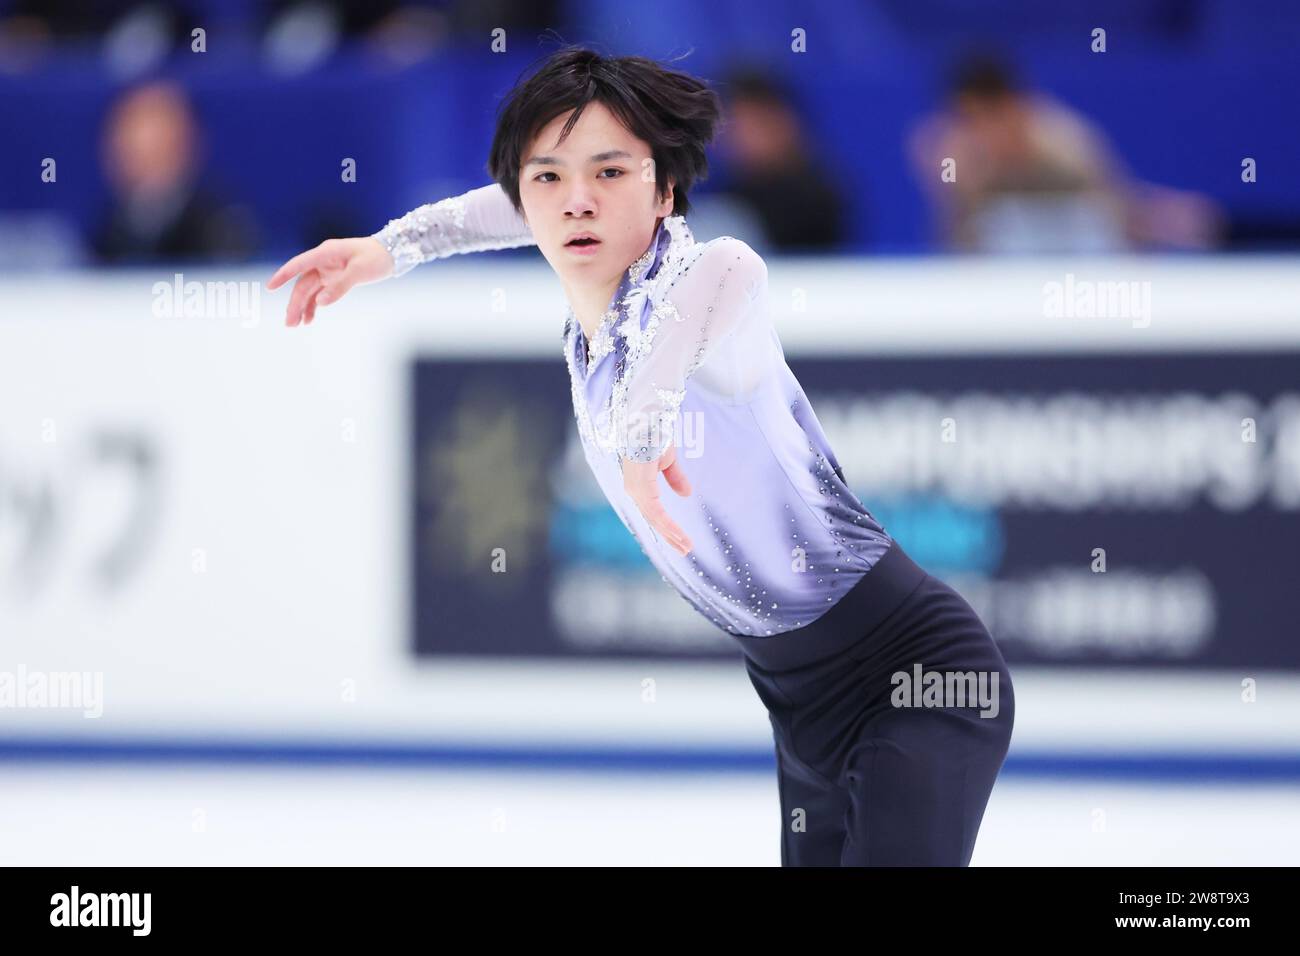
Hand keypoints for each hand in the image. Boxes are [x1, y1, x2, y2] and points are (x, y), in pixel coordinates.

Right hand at [267, 237, 394, 326]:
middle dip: (295, 303)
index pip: (299, 264)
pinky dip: (315, 306)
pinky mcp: (335, 279)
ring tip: (296, 325)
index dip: (283, 275)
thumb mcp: (359, 271)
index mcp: (326, 254)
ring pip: (309, 291)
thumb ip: (339, 287)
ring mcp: (328, 271)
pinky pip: (320, 293)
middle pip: (303, 284)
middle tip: (289, 323)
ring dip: (302, 307)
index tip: (270, 287)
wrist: (392, 253)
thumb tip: (321, 303)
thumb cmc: (376, 257)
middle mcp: (323, 262)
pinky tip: (310, 319)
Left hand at [621, 443, 693, 555]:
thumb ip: (675, 478)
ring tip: (686, 547)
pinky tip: (678, 534)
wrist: (647, 419)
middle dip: (670, 536)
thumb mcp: (668, 461)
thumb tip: (686, 495)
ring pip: (655, 520)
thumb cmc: (654, 434)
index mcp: (640, 485)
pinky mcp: (640, 487)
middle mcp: (634, 490)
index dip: (668, 527)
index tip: (682, 539)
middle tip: (685, 550)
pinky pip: (655, 512)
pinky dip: (668, 525)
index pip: (654, 512)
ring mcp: (635, 490)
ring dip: (672, 535)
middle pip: (653, 520)